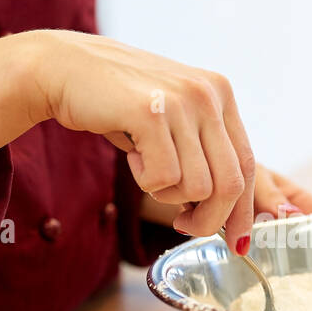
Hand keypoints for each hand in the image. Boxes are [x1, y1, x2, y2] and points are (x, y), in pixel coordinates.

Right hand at [0, 30, 255, 252]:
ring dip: (166, 194)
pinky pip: (163, 179)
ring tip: (145, 166)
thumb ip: (202, 155)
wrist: (63, 68)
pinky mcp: (152, 112)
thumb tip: (227, 217)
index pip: (248, 165)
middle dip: (207, 220)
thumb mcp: (173, 122)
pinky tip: (131, 154)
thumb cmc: (117, 104)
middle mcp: (209, 93)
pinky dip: (144, 180)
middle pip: (230, 184)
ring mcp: (183, 100)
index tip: (237, 242)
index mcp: (220, 93)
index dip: (244, 211)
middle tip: (182, 225)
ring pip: (197, 188)